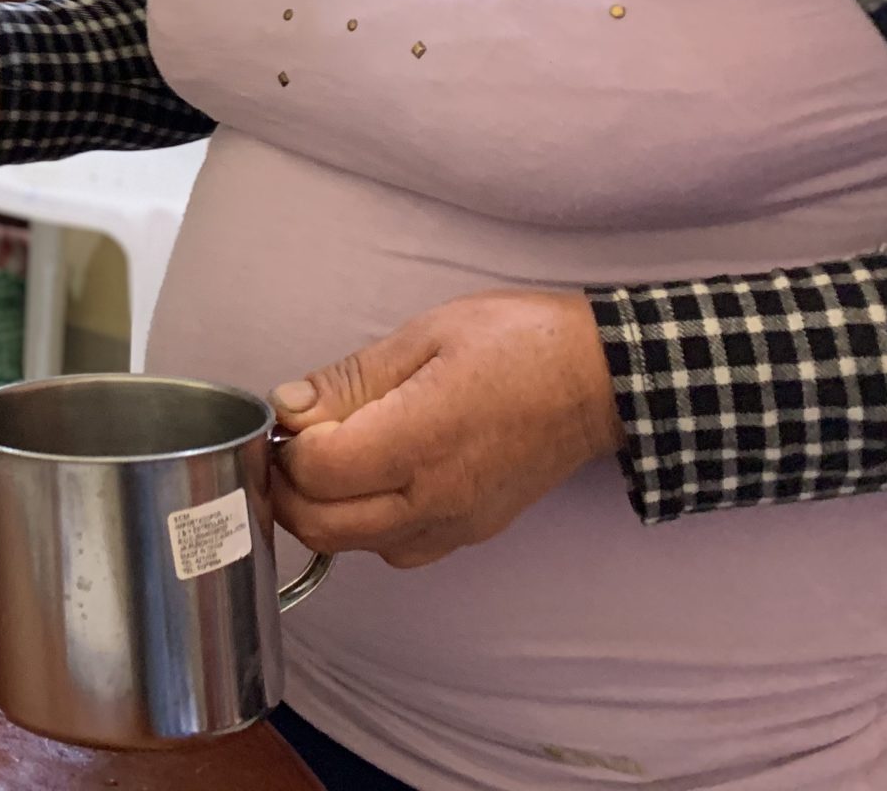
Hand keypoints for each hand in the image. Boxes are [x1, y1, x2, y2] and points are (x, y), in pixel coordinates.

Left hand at [269, 289, 626, 568]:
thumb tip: (288, 406)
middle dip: (289, 486)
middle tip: (295, 442)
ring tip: (332, 458)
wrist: (599, 380)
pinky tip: (373, 481)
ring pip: (352, 547)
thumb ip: (350, 378)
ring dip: (323, 511)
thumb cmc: (518, 345)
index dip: (287, 444)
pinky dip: (365, 527)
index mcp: (420, 439)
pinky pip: (395, 550)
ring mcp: (454, 525)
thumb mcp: (425, 335)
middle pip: (322, 527)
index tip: (296, 414)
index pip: (316, 473)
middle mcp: (435, 498)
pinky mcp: (469, 534)